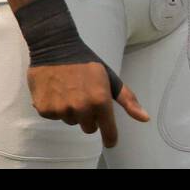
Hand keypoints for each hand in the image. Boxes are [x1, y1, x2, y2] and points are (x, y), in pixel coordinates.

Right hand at [27, 61, 147, 147]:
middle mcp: (81, 108)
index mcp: (100, 100)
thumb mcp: (110, 77)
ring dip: (73, 111)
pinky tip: (57, 91)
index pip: (107, 129)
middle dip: (89, 116)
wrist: (56, 48)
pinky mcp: (45, 110)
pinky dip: (56, 107)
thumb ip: (127, 99)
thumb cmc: (86, 62)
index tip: (111, 142)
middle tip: (85, 97)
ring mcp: (61, 110)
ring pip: (72, 122)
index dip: (110, 137)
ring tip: (69, 90)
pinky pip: (55, 117)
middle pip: (89, 128)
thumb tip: (145, 118)